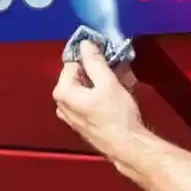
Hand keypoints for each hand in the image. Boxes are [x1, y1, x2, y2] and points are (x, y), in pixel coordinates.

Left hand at [53, 41, 142, 164]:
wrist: (127, 147)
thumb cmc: (117, 117)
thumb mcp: (107, 82)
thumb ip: (94, 61)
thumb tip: (86, 44)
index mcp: (63, 92)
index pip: (73, 62)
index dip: (90, 57)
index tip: (105, 55)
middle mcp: (62, 104)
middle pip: (78, 75)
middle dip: (97, 70)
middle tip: (115, 68)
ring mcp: (72, 115)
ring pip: (85, 87)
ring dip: (101, 81)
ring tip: (120, 81)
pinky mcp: (83, 122)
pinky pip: (89, 100)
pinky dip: (101, 94)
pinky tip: (117, 94)